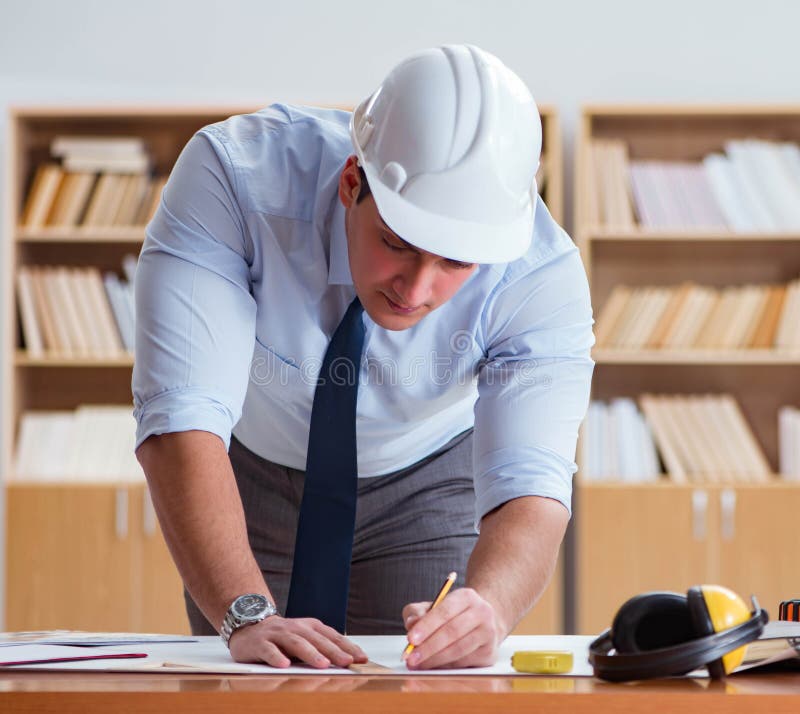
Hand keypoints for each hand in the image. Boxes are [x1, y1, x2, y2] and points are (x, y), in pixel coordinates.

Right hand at [228, 615, 367, 668]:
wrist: (249, 627)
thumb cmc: (282, 638)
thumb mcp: (304, 641)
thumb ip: (321, 649)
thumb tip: (348, 662)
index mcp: (310, 627)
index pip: (332, 636)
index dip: (347, 647)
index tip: (361, 659)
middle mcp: (296, 628)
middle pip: (317, 640)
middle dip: (334, 651)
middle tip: (347, 662)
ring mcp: (277, 634)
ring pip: (296, 643)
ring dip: (311, 654)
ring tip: (323, 665)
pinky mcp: (259, 643)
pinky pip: (269, 650)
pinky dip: (277, 657)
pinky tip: (284, 665)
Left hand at [401, 588, 504, 668]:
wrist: (479, 624)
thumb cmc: (451, 615)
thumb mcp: (432, 607)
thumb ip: (417, 613)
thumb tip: (412, 624)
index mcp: (466, 596)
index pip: (445, 611)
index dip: (426, 626)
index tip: (410, 639)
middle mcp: (482, 612)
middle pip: (453, 631)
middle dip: (429, 647)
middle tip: (411, 658)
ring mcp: (488, 633)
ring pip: (459, 649)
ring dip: (435, 660)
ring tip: (419, 664)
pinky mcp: (489, 652)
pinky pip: (464, 662)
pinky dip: (446, 666)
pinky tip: (434, 666)